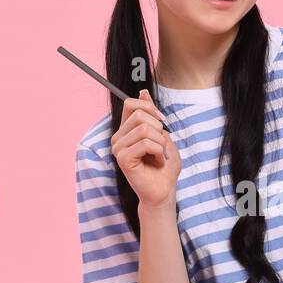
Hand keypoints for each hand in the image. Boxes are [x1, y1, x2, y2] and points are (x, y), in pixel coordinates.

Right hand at [111, 89, 179, 208]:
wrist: (164, 191)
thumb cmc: (164, 166)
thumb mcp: (162, 135)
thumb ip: (151, 114)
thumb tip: (142, 91)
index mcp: (126, 130)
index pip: (130, 103)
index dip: (149, 108)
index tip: (162, 121)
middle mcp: (118, 138)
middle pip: (139, 115)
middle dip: (159, 129)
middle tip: (162, 146)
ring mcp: (118, 149)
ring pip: (145, 129)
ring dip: (161, 143)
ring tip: (160, 155)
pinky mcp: (122, 159)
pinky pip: (145, 143)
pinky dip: (158, 151)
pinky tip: (158, 162)